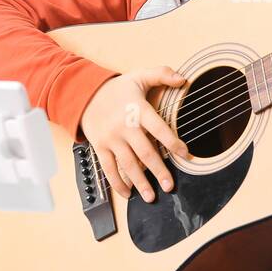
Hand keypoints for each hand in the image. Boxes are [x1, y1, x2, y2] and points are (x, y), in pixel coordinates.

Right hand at [79, 66, 189, 202]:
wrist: (85, 93)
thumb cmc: (117, 89)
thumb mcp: (139, 76)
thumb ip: (162, 74)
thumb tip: (183, 79)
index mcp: (137, 110)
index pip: (159, 128)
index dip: (173, 142)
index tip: (186, 154)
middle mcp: (125, 126)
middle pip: (145, 152)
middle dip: (159, 171)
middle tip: (170, 186)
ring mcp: (111, 139)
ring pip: (128, 164)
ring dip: (140, 182)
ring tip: (151, 196)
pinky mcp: (100, 147)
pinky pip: (109, 168)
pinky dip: (117, 182)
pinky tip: (127, 193)